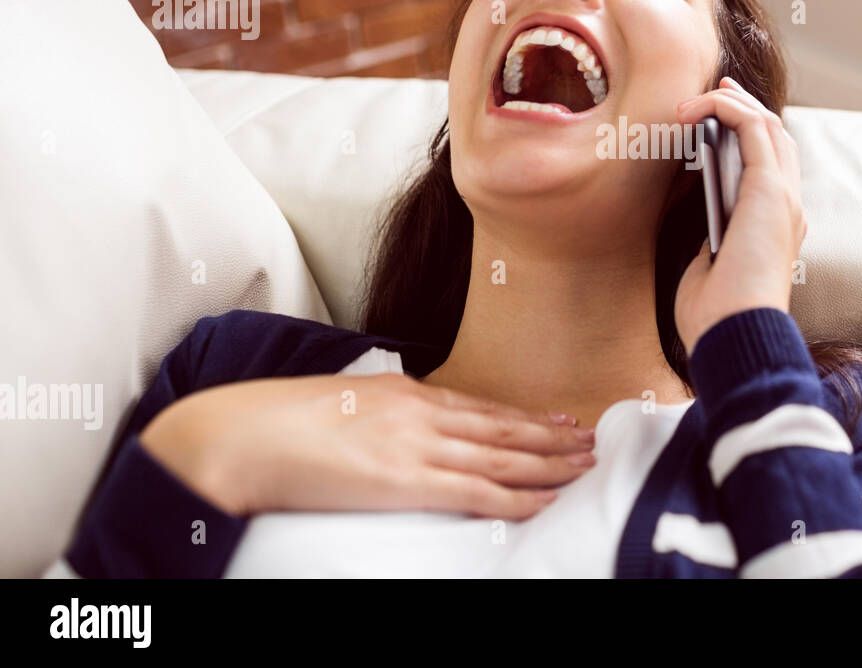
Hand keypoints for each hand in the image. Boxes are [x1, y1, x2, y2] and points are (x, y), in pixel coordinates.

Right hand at [138, 373, 596, 517]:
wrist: (240, 436)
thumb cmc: (279, 422)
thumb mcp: (344, 401)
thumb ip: (382, 412)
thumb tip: (398, 426)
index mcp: (405, 391)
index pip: (480, 407)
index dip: (524, 416)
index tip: (557, 419)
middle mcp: (421, 413)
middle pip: (503, 426)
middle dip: (552, 436)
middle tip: (590, 440)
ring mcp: (417, 445)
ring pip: (502, 456)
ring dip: (548, 464)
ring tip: (583, 465)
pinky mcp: (406, 480)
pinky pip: (476, 492)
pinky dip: (516, 497)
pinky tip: (542, 501)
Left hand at [673, 76, 806, 355]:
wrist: (734, 334)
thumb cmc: (717, 317)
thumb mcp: (712, 268)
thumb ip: (716, 242)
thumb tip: (706, 226)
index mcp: (778, 229)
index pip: (773, 167)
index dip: (750, 135)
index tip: (719, 117)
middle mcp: (788, 209)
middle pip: (775, 139)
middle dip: (745, 108)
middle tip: (716, 91)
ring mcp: (784, 198)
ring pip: (768, 127)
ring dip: (733, 105)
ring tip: (700, 97)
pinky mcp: (770, 190)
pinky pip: (754, 129)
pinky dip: (729, 110)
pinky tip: (703, 106)